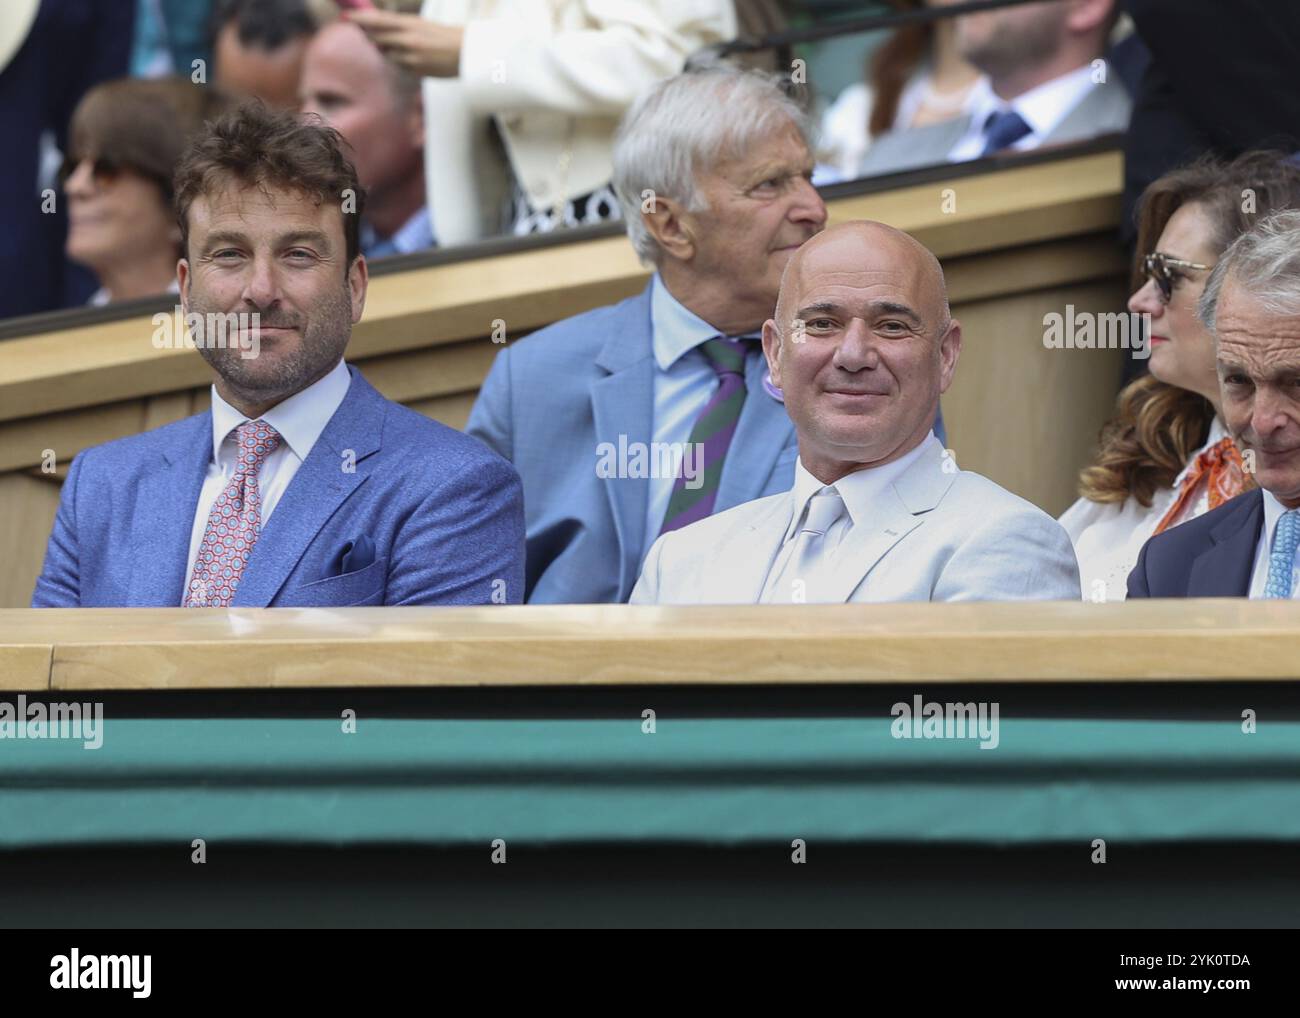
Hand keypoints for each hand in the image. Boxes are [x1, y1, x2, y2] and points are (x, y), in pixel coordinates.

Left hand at [344, 9, 463, 77]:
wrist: (466, 52)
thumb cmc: (444, 36)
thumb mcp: (421, 25)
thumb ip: (400, 26)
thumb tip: (377, 26)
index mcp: (410, 23)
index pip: (377, 20)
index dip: (359, 18)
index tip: (345, 16)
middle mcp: (407, 38)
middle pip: (376, 38)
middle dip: (370, 36)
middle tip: (368, 32)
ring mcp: (410, 55)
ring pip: (386, 54)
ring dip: (387, 50)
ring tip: (405, 46)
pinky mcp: (415, 70)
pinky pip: (399, 65)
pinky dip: (401, 62)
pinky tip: (415, 58)